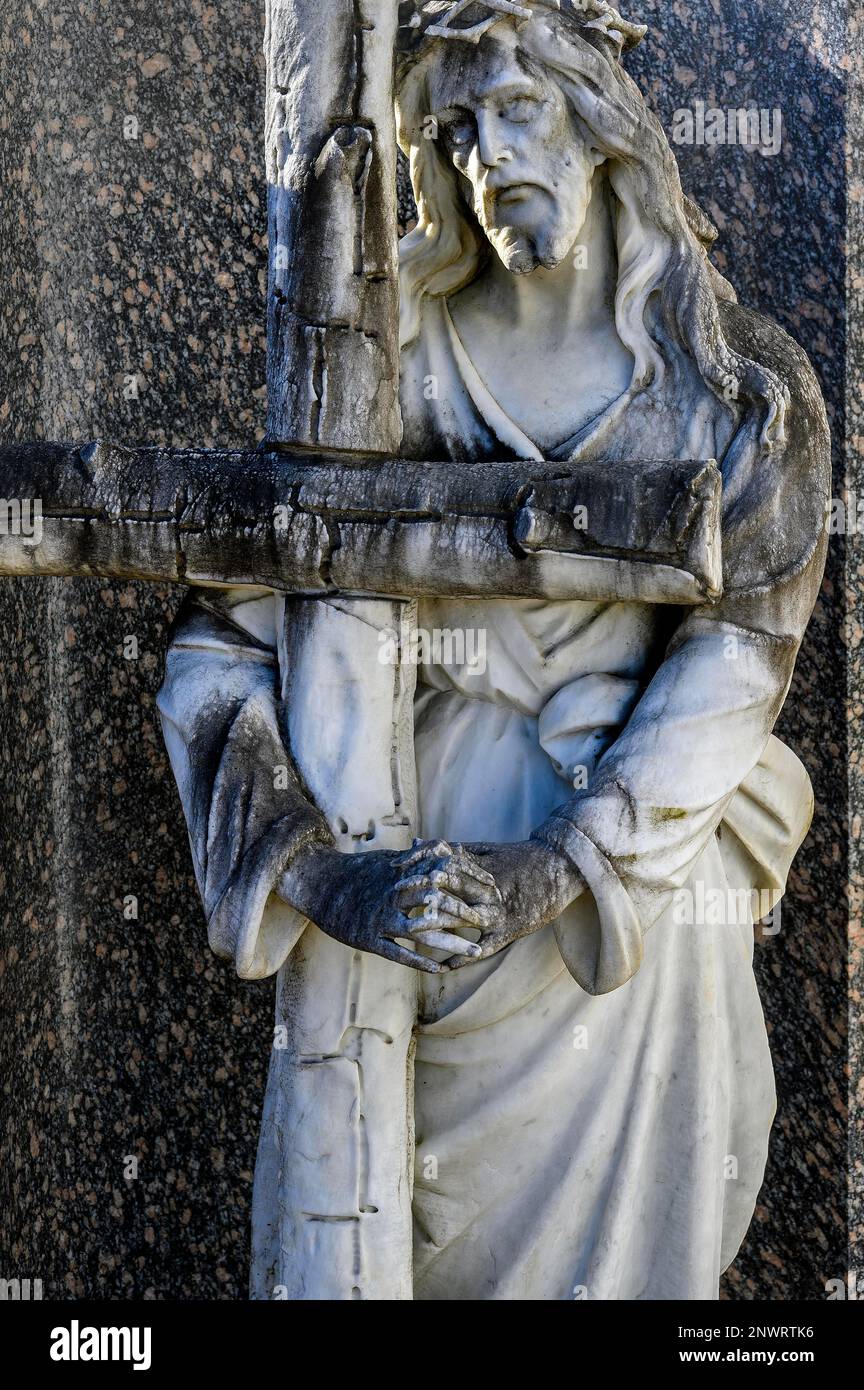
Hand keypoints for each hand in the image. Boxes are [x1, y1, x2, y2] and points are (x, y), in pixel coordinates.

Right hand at [277, 842, 485, 973]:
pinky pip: (396, 952)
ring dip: (451, 942)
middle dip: (466, 914)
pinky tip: (438, 969)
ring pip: (422, 932)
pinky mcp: (368, 938)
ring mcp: (381, 918)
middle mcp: (394, 896)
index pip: (442, 879)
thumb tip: (443, 851)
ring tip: (475, 950)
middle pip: (437, 904)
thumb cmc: (358, 872)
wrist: (320, 885)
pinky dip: (418, 961)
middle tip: (491, 923)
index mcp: (401, 875)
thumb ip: (417, 860)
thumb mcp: (388, 861)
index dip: (468, 886)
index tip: (491, 892)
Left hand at [396, 838, 583, 968]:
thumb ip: (451, 849)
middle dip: (420, 898)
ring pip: (462, 921)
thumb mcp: (486, 850)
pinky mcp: (508, 933)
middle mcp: (487, 892)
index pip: (443, 867)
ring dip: (436, 926)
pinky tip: (442, 966)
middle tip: (395, 901)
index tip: (396, 872)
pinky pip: (482, 949)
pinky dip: (462, 957)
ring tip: (411, 930)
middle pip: (448, 893)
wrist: (557, 873)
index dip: (418, 869)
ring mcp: (497, 914)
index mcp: (481, 870)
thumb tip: (418, 841)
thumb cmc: (518, 858)